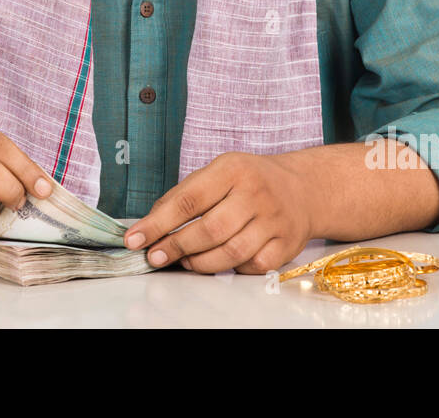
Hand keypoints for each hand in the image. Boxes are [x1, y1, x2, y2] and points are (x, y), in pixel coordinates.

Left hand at [122, 151, 317, 274]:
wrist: (303, 188)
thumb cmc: (250, 180)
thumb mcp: (219, 172)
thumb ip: (186, 195)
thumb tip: (150, 224)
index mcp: (233, 169)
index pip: (188, 199)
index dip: (157, 223)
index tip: (135, 239)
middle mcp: (256, 193)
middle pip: (210, 230)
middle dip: (176, 247)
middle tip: (156, 256)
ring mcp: (274, 220)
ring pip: (231, 252)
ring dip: (200, 263)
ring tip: (185, 261)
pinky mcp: (287, 244)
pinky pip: (253, 266)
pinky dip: (232, 269)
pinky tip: (222, 261)